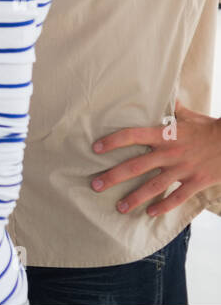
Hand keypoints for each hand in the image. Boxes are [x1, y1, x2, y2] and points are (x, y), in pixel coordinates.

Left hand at [91, 104, 220, 215]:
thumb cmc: (209, 128)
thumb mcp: (189, 116)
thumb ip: (171, 108)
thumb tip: (161, 91)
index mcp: (165, 135)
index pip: (132, 135)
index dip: (113, 141)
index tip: (95, 148)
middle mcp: (170, 153)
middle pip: (136, 166)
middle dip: (114, 176)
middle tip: (95, 185)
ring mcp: (183, 169)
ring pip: (154, 186)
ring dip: (135, 197)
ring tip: (119, 207)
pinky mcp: (197, 182)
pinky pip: (178, 197)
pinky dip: (164, 206)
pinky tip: (150, 213)